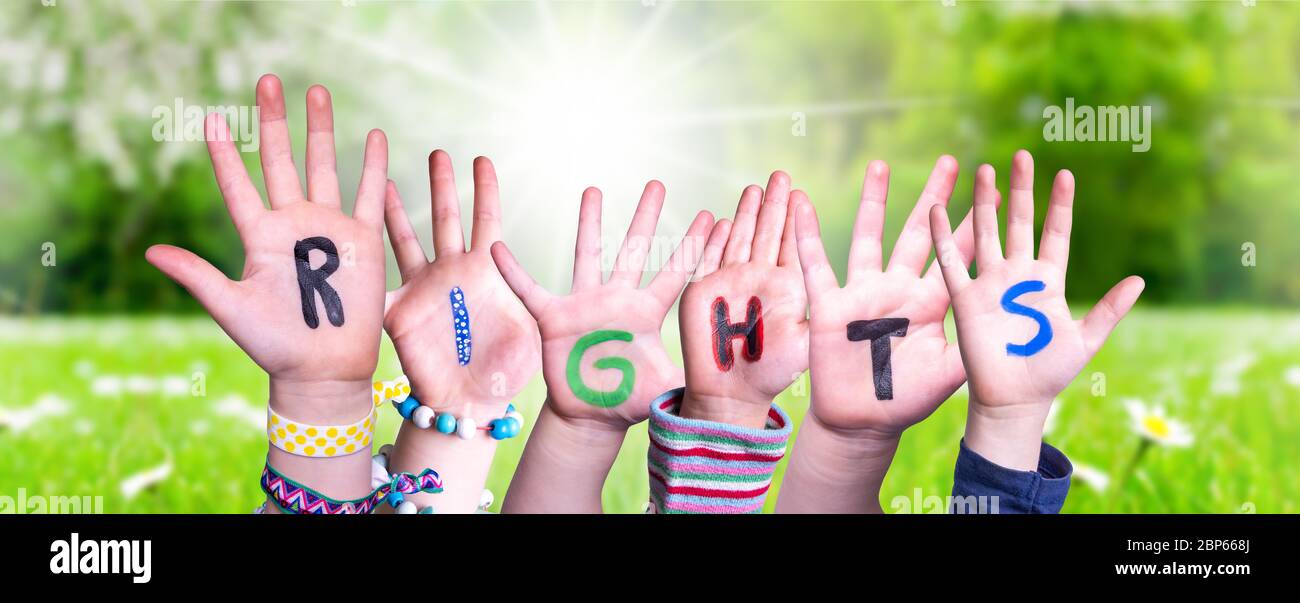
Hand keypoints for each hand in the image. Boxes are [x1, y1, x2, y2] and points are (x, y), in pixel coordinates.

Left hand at [146, 75, 387, 421]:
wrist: (323, 369)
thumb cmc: (274, 344)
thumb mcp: (231, 308)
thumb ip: (197, 276)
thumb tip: (152, 253)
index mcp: (260, 237)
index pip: (238, 184)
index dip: (226, 153)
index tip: (213, 117)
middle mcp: (293, 225)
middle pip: (282, 160)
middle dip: (276, 120)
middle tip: (269, 80)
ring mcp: (329, 229)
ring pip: (326, 166)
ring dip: (322, 129)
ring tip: (317, 91)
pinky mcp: (363, 241)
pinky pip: (369, 195)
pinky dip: (373, 167)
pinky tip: (375, 136)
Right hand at [382, 152, 539, 415]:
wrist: (471, 401)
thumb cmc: (507, 369)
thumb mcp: (531, 329)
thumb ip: (528, 299)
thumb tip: (532, 276)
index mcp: (488, 271)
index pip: (487, 219)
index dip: (484, 189)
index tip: (481, 158)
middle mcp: (454, 272)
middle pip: (446, 217)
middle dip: (442, 185)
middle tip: (438, 152)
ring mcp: (424, 288)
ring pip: (408, 238)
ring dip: (397, 208)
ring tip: (381, 174)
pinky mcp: (400, 310)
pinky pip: (378, 280)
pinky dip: (363, 257)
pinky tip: (351, 234)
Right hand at [491, 182, 714, 428]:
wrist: (590, 415)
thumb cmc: (629, 399)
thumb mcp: (663, 388)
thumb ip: (689, 381)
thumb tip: (721, 381)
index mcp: (646, 312)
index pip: (674, 273)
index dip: (693, 247)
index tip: (713, 216)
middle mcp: (617, 299)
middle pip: (634, 249)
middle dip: (646, 216)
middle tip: (656, 183)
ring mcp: (585, 305)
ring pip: (588, 254)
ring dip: (589, 223)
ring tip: (593, 190)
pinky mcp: (554, 318)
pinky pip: (529, 290)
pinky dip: (513, 272)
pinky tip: (498, 248)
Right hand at [678, 172, 808, 427]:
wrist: (732, 392)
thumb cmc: (773, 372)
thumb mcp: (807, 341)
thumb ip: (820, 313)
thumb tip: (846, 292)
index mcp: (785, 286)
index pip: (790, 243)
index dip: (794, 217)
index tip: (799, 191)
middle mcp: (758, 279)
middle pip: (765, 232)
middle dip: (772, 204)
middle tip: (780, 174)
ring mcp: (729, 283)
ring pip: (737, 238)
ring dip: (744, 213)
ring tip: (753, 187)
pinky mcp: (702, 291)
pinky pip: (705, 258)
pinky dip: (709, 238)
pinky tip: (714, 218)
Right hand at [793, 156, 977, 436]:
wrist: (863, 421)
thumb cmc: (908, 401)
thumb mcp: (949, 374)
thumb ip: (972, 347)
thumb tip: (1007, 327)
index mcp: (929, 303)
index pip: (954, 256)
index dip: (972, 226)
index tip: (993, 194)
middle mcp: (898, 289)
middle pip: (917, 233)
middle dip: (933, 197)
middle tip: (950, 162)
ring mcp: (863, 294)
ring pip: (869, 237)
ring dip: (874, 202)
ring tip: (880, 164)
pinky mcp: (830, 306)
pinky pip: (816, 264)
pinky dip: (807, 235)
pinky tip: (803, 204)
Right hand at [929, 151, 1143, 469]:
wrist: (1014, 399)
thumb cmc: (1050, 373)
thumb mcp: (1086, 339)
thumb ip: (1109, 309)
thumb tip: (1140, 280)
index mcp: (1049, 282)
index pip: (1055, 234)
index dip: (1060, 206)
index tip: (1064, 174)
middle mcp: (1019, 276)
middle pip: (1020, 223)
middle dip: (1021, 190)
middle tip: (1021, 155)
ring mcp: (991, 284)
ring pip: (987, 232)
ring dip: (984, 202)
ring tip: (983, 169)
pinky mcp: (966, 298)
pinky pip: (953, 261)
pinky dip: (945, 236)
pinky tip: (938, 210)